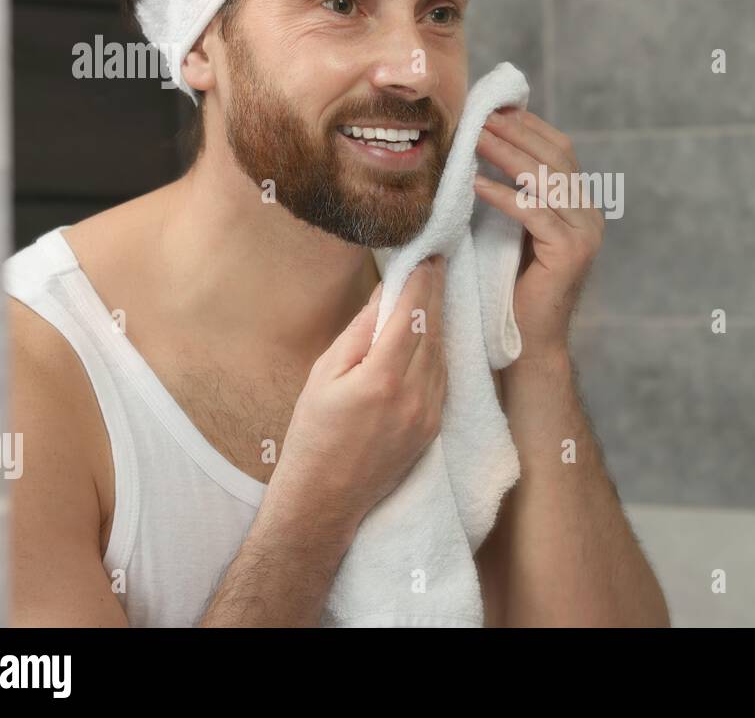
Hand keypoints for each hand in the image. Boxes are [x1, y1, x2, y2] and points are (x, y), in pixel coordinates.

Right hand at [268, 256, 447, 541]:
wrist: (325, 498)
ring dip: (439, 319)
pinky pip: (442, 376)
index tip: (426, 256)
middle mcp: (415, 394)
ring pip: (441, 352)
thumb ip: (360, 332)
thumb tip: (385, 294)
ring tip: (434, 290)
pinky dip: (437, 349)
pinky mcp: (433, 426)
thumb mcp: (324, 374)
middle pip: (433, 329)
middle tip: (436, 262)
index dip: (421, 281)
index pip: (412, 314)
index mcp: (383, 378)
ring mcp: (429, 413)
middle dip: (435, 293)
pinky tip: (431, 332)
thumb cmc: (313, 434)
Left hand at [474, 108, 603, 360]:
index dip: (527, 126)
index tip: (492, 107)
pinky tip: (476, 184)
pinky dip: (504, 195)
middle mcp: (590, 215)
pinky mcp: (570, 253)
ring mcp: (585, 234)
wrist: (529, 341)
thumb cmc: (512, 287)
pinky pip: (534, 213)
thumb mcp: (514, 229)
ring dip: (506, 154)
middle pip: (555, 158)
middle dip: (515, 133)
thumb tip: (484, 145)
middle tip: (479, 114)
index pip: (559, 150)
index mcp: (581, 205)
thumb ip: (516, 193)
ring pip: (546, 180)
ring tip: (474, 138)